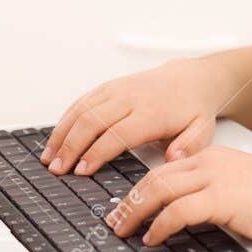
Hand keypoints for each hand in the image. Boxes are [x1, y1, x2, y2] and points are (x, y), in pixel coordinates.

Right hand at [41, 58, 227, 176]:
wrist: (191, 79)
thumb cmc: (193, 110)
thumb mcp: (203, 131)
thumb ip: (190, 147)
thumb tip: (174, 159)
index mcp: (152, 112)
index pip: (118, 134)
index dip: (97, 153)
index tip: (81, 171)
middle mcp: (131, 98)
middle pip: (93, 121)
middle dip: (71, 147)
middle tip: (57, 170)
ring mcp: (117, 90)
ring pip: (82, 110)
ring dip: (62, 134)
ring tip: (48, 157)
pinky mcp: (109, 87)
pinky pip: (82, 101)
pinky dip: (65, 119)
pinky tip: (56, 137)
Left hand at [104, 144, 251, 247]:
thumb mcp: (241, 189)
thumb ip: (215, 195)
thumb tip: (191, 216)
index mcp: (214, 157)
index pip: (166, 168)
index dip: (141, 187)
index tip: (127, 203)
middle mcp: (210, 163)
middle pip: (155, 177)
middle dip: (129, 199)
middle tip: (113, 218)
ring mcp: (215, 178)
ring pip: (159, 190)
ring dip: (135, 211)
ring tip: (123, 229)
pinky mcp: (221, 198)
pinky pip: (178, 210)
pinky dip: (159, 224)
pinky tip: (152, 236)